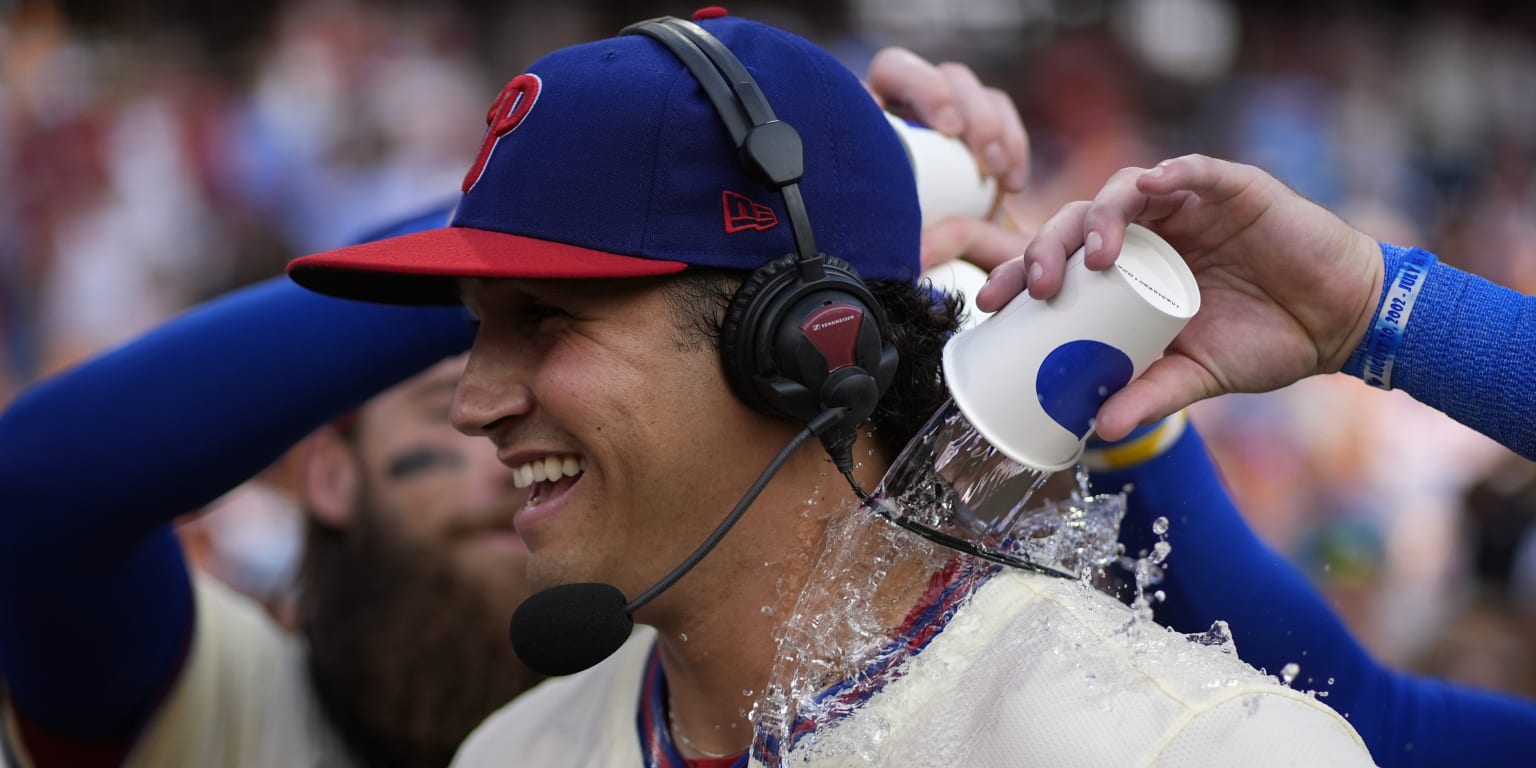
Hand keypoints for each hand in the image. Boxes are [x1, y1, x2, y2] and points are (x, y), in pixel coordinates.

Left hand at [863, 47, 1031, 271]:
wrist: (962, 253)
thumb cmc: (917, 249)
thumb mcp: (912, 251)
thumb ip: (919, 246)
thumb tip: (918, 255)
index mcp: (858, 129)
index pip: (854, 91)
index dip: (869, 97)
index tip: (893, 120)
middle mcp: (892, 107)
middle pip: (903, 69)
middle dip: (933, 92)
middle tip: (954, 130)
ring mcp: (938, 104)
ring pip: (958, 81)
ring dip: (981, 119)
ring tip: (992, 169)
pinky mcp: (980, 112)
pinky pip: (998, 107)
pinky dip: (1011, 140)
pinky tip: (1013, 183)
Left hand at [976, 154, 1384, 440]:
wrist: (1340, 325)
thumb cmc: (1264, 342)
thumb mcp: (1196, 376)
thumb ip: (1150, 395)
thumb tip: (1098, 429)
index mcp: (1129, 269)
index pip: (1060, 259)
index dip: (1019, 273)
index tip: (989, 302)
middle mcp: (1150, 230)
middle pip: (1079, 220)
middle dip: (1048, 247)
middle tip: (1038, 288)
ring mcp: (1190, 205)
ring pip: (1126, 190)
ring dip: (1100, 217)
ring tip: (1094, 258)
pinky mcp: (1235, 190)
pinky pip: (1197, 171)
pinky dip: (1173, 173)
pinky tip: (1151, 187)